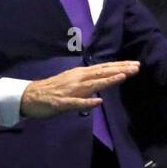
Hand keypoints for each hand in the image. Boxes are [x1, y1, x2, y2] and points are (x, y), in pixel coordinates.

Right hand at [20, 61, 138, 117]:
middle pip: (101, 72)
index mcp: (80, 74)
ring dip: (108, 80)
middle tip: (136, 67)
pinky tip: (98, 100)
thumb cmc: (52, 90)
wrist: (30, 96)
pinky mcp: (62, 102)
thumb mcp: (72, 82)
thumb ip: (87, 82)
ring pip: (92, 84)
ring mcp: (70, 90)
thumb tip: (102, 82)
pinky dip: (87, 101)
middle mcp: (77, 78)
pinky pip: (76, 102)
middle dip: (119, 70)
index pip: (103, 68)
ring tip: (123, 76)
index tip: (134, 65)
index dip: (119, 66)